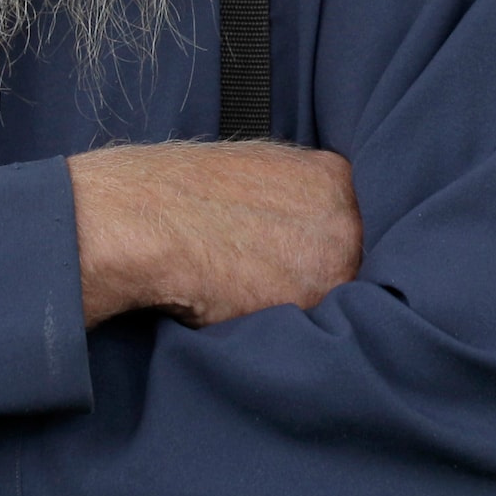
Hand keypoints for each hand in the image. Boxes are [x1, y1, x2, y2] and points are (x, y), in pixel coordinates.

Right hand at [68, 141, 360, 328]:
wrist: (142, 221)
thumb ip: (298, 189)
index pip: (353, 220)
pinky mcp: (308, 306)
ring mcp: (332, 262)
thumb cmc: (181, 190)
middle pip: (351, 261)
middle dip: (319, 273)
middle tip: (269, 273)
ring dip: (304, 303)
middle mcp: (345, 217)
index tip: (296, 251)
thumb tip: (307, 215)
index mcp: (333, 175)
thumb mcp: (257, 166)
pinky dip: (285, 328)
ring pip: (335, 299)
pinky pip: (310, 329)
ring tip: (252, 289)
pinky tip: (245, 306)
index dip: (321, 243)